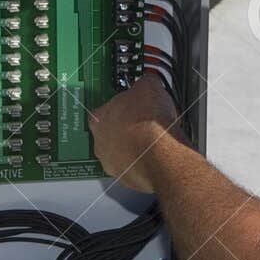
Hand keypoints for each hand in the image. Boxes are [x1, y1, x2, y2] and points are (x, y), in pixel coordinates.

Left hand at [87, 75, 181, 192]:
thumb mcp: (149, 86)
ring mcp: (111, 162)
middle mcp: (100, 142)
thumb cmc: (149, 123)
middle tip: (143, 122)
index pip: (105, 108)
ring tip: (152, 140)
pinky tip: (156, 154)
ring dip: (133, 147)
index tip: (132, 105)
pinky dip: (142, 162)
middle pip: (110, 132)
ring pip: (120, 152)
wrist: (161, 154)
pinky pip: (133, 168)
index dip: (122, 105)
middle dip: (126, 128)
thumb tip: (148, 81)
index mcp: (98, 118)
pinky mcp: (126, 178)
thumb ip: (144, 83)